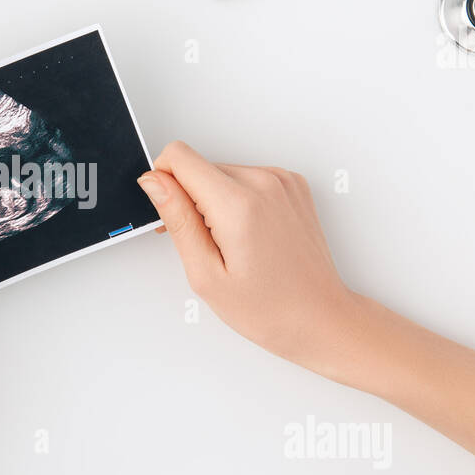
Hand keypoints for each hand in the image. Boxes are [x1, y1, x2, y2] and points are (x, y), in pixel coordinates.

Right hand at [137, 141, 360, 376]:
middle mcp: (264, 182)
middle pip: (199, 167)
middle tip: (206, 246)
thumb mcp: (206, 274)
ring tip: (232, 245)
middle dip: (190, 200)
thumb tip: (154, 181)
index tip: (173, 217)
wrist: (320, 317)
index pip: (178, 157)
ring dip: (215, 203)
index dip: (164, 183)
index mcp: (239, 204)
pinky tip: (250, 236)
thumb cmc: (270, 308)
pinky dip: (239, 202)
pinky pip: (247, 179)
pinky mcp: (292, 184)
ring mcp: (283, 180)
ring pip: (222, 173)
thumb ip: (177, 219)